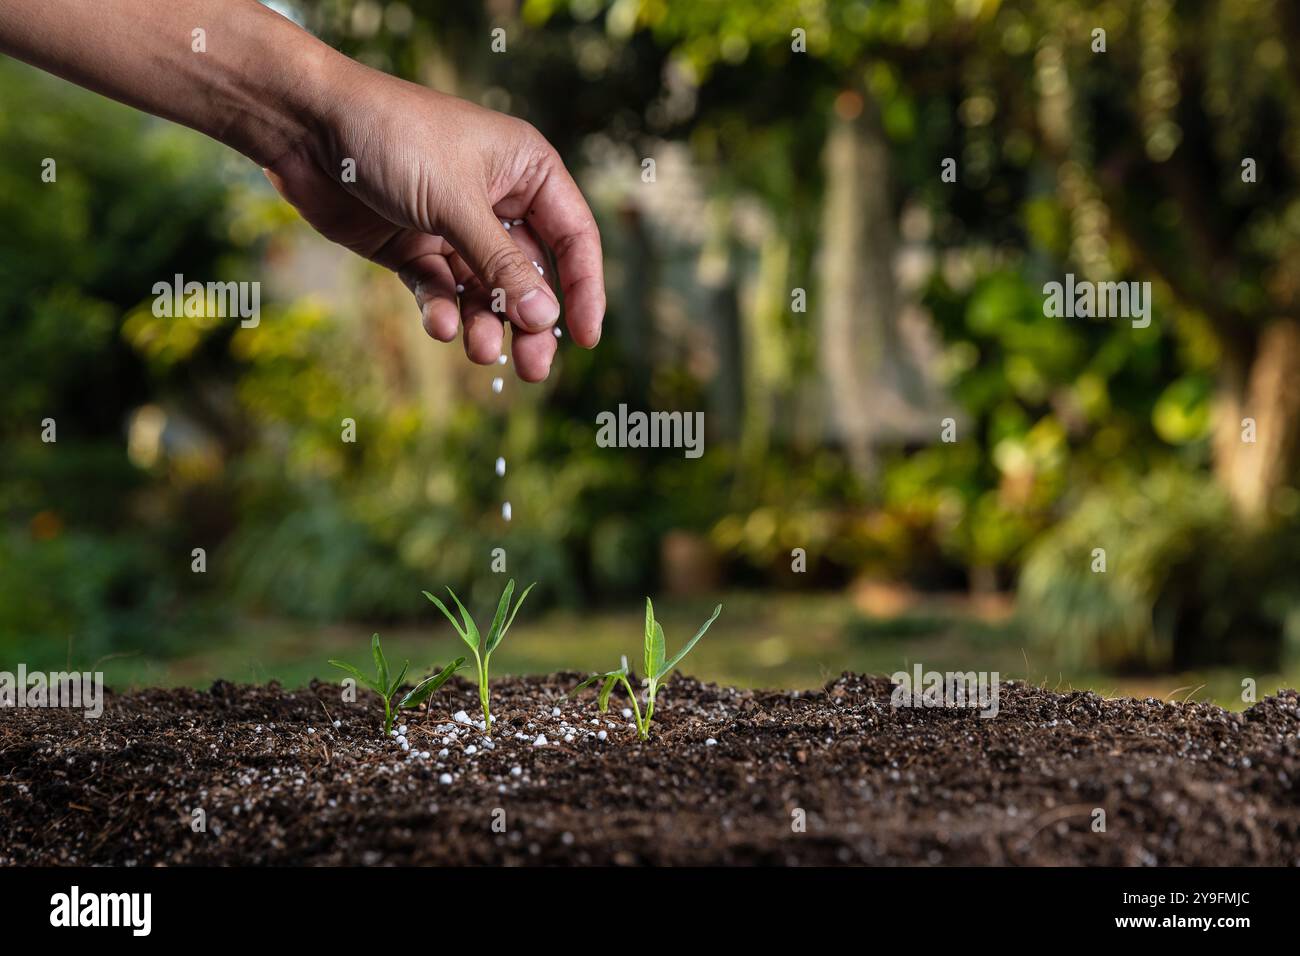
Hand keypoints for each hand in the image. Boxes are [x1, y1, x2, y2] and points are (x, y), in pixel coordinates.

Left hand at [265, 66, 604, 381]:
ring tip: (479, 352)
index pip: (573, 237)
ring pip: (484, 290)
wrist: (305, 124)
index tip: (586, 338)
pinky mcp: (413, 246)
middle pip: (530, 274)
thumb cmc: (392, 137)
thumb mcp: (455, 203)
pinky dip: (441, 309)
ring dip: (484, 324)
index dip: (584, 288)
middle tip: (532, 369)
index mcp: (525, 170)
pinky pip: (440, 288)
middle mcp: (496, 198)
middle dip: (529, 322)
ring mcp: (453, 225)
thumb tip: (545, 317)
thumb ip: (501, 264)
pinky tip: (439, 325)